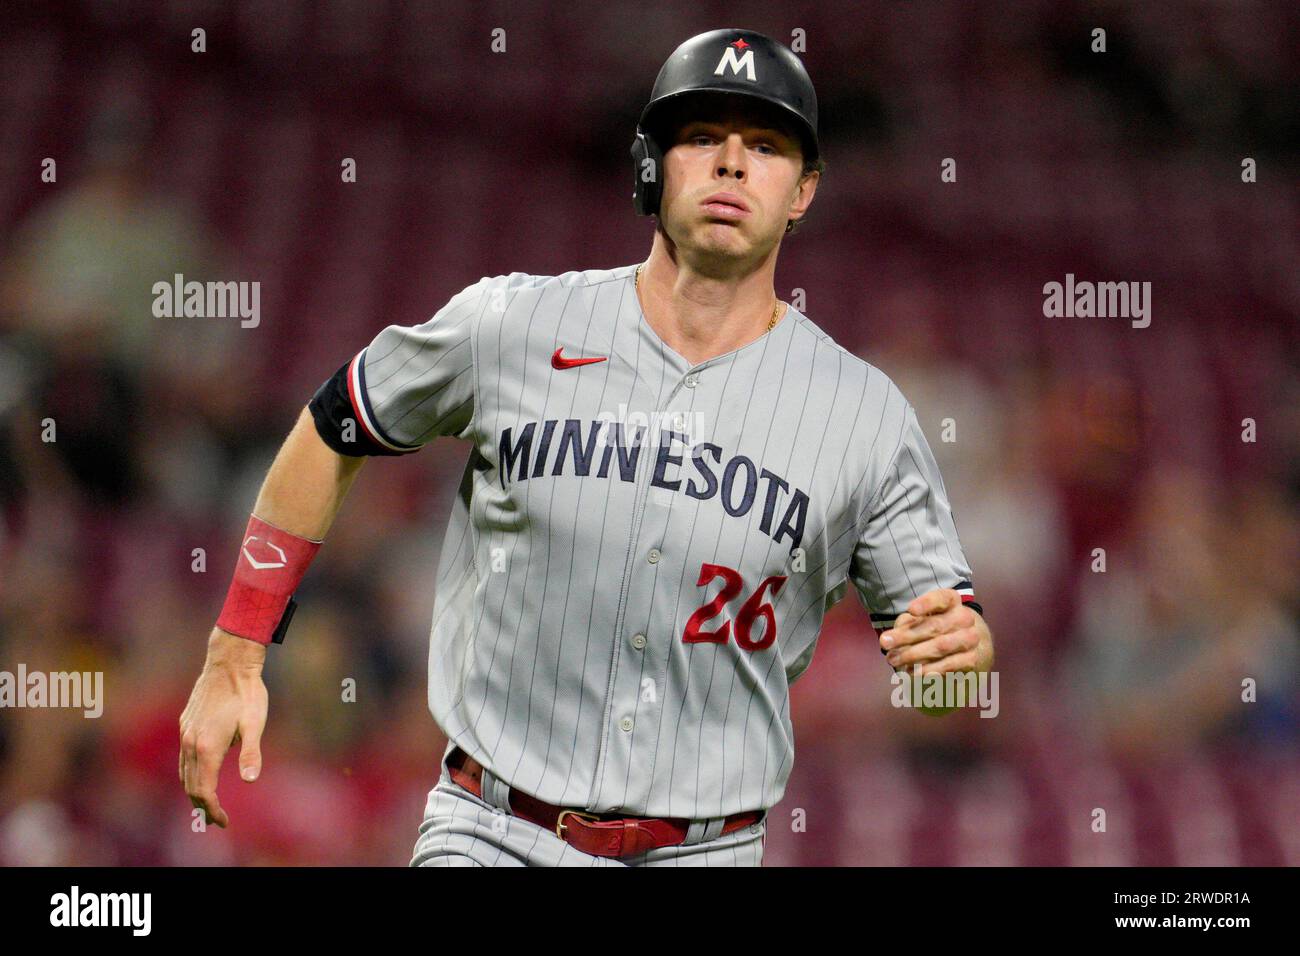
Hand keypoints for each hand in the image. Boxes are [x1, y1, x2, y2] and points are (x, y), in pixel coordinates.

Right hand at [179, 629, 268, 827]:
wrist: (229, 663)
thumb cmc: (247, 693)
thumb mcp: (255, 723)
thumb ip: (251, 753)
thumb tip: (250, 780)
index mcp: (208, 747)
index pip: (204, 790)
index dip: (213, 810)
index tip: (224, 822)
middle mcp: (191, 743)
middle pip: (191, 786)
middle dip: (203, 806)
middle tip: (218, 820)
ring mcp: (186, 733)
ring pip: (184, 772)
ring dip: (194, 791)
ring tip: (208, 804)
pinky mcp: (186, 724)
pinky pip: (183, 758)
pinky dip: (189, 774)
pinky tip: (200, 775)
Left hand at [879, 588, 991, 675]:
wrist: (967, 649)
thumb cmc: (936, 629)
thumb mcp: (921, 621)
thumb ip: (906, 624)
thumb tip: (891, 638)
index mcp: (952, 601)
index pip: (941, 598)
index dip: (926, 604)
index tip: (910, 610)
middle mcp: (964, 618)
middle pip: (935, 626)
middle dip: (907, 636)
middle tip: (885, 643)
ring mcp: (970, 638)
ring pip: (940, 646)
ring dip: (914, 654)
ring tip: (894, 661)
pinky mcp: (971, 659)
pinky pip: (949, 665)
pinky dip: (930, 670)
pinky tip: (913, 673)